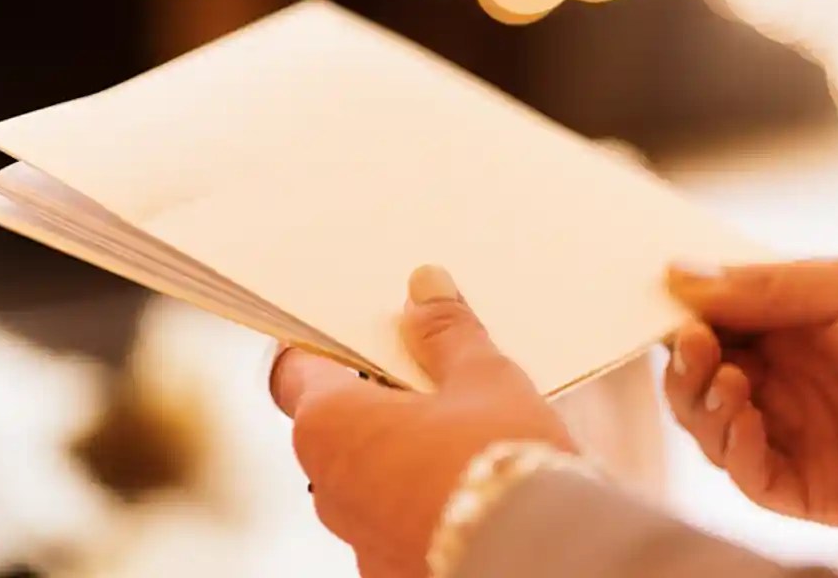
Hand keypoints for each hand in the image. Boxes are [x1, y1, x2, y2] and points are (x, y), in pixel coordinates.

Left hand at [270, 265, 574, 577]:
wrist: (543, 557)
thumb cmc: (505, 463)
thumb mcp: (485, 379)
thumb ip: (447, 333)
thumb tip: (424, 287)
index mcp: (331, 424)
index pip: (294, 370)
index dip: (324, 344)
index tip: (360, 330)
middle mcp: (330, 486)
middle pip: (334, 423)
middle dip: (378, 395)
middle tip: (434, 372)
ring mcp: (358, 538)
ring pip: (366, 475)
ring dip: (400, 449)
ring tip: (466, 430)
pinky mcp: (389, 570)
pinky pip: (394, 518)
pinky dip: (420, 495)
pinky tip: (470, 482)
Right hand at [664, 258, 837, 528]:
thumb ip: (764, 286)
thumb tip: (681, 274)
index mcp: (792, 332)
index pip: (715, 331)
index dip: (687, 322)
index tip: (670, 306)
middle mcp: (789, 386)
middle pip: (703, 386)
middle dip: (687, 368)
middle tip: (696, 344)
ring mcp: (800, 437)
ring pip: (716, 434)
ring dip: (704, 408)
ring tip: (729, 381)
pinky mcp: (818, 488)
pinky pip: (754, 480)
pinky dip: (737, 453)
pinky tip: (749, 421)